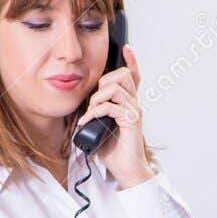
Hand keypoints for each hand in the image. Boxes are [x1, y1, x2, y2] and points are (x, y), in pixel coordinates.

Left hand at [80, 43, 150, 187]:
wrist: (125, 169)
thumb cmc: (113, 150)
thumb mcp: (99, 125)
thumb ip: (95, 111)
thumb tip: (82, 104)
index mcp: (127, 103)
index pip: (133, 76)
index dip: (131, 61)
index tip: (126, 48)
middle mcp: (134, 104)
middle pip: (122, 75)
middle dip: (103, 82)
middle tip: (93, 102)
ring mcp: (134, 111)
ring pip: (115, 88)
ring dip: (97, 98)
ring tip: (89, 113)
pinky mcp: (132, 120)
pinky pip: (111, 106)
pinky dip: (94, 112)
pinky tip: (87, 121)